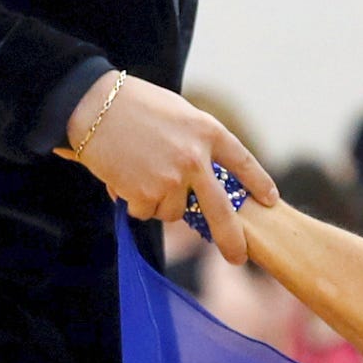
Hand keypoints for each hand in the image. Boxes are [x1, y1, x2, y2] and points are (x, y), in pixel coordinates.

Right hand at [63, 78, 277, 266]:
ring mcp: (171, 179)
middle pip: (221, 210)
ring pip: (172, 212)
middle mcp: (195, 159)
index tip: (271, 200)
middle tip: (237, 258)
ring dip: (158, 201)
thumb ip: (196, 144)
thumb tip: (204, 183)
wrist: (92, 105)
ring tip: (138, 169)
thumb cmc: (133, 105)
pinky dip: (133, 201)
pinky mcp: (145, 194)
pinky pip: (145, 211)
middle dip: (231, 239)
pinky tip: (123, 175)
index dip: (258, 182)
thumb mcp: (178, 114)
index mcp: (207, 131)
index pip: (242, 162)